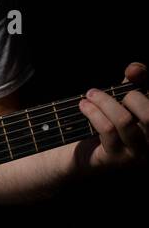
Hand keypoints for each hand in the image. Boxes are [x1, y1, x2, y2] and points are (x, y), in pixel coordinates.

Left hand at [74, 61, 148, 176]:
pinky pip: (107, 130)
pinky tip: (84, 105)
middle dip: (130, 96)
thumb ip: (134, 81)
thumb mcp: (125, 97)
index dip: (146, 82)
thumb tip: (134, 69)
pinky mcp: (117, 159)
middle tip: (113, 91)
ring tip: (90, 94)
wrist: (85, 151)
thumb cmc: (111, 120)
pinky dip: (93, 112)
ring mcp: (137, 153)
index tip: (132, 71)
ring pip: (124, 121)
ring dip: (104, 102)